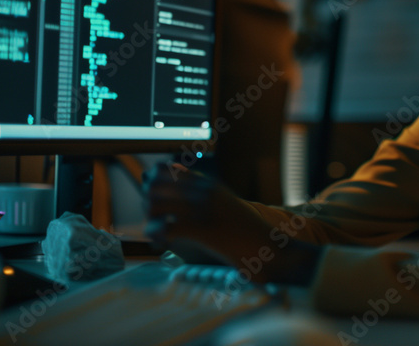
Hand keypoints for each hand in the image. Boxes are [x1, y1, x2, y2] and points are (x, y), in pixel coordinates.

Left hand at [142, 162, 282, 276]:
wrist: (270, 248)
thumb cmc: (246, 231)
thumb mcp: (224, 203)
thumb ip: (201, 192)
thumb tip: (176, 179)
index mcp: (206, 184)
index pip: (163, 169)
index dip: (152, 186)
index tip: (158, 203)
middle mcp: (202, 191)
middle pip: (154, 186)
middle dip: (148, 205)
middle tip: (157, 221)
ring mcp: (203, 209)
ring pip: (155, 205)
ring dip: (151, 221)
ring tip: (161, 235)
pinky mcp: (203, 230)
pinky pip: (165, 228)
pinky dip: (159, 237)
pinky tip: (166, 244)